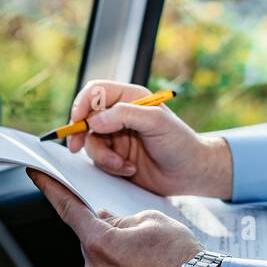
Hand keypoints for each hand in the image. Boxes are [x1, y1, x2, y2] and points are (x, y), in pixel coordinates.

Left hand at [28, 170, 201, 266]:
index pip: (69, 211)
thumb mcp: (152, 219)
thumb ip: (122, 218)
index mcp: (101, 242)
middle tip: (136, 232)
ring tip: (150, 254)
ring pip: (103, 261)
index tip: (36, 176)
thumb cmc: (180, 255)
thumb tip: (108, 221)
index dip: (51, 191)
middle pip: (91, 240)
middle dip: (107, 231)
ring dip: (119, 253)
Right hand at [65, 79, 232, 199]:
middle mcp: (120, 115)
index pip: (96, 92)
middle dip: (82, 134)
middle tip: (76, 147)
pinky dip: (110, 167)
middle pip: (86, 118)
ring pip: (90, 142)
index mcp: (130, 98)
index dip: (82, 104)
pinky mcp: (115, 157)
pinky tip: (129, 169)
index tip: (78, 121)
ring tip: (123, 164)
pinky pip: (98, 160)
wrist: (190, 174)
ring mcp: (116, 137)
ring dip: (103, 156)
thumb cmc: (180, 143)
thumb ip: (124, 115)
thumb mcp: (156, 122)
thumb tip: (94, 121)